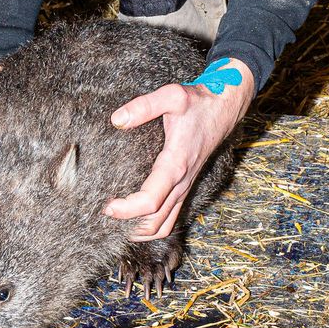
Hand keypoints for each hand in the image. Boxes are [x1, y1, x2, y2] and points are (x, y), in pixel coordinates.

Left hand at [104, 58, 254, 239]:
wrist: (224, 108)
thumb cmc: (198, 103)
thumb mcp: (172, 96)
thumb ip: (144, 106)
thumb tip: (117, 120)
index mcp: (175, 164)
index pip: (150, 202)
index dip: (126, 210)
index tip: (107, 206)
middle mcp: (181, 182)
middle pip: (155, 222)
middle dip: (128, 225)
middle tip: (104, 215)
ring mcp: (185, 187)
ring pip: (164, 225)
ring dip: (141, 231)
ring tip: (117, 223)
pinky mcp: (185, 186)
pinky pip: (170, 217)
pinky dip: (153, 226)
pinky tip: (135, 219)